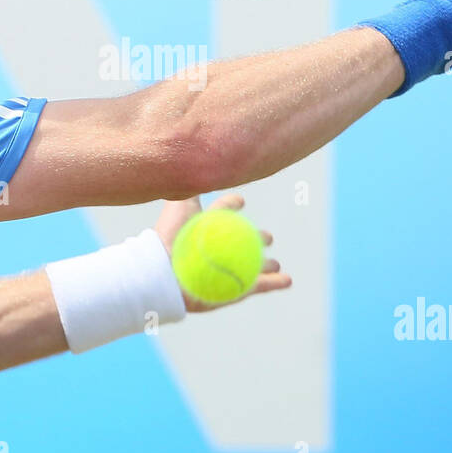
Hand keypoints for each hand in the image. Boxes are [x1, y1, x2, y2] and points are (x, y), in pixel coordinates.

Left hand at [153, 193, 289, 312]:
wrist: (163, 272)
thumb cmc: (169, 236)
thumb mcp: (181, 204)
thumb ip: (190, 186)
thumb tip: (194, 161)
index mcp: (204, 227)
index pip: (222, 212)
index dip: (230, 205)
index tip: (240, 200)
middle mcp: (215, 249)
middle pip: (239, 243)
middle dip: (255, 239)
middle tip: (268, 237)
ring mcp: (224, 270)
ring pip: (250, 267)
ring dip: (265, 266)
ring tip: (275, 264)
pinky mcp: (230, 291)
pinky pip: (256, 287)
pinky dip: (274, 284)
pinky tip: (288, 280)